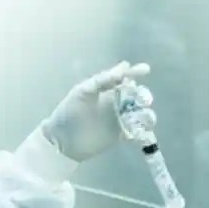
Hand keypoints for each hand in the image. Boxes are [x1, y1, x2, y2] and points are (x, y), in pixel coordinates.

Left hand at [41, 62, 155, 162]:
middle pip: (138, 96)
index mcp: (107, 90)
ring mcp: (120, 119)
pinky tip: (139, 132)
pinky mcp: (121, 135)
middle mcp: (116, 103)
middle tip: (141, 99)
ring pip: (142, 114)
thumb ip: (103, 80)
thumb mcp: (83, 92)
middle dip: (143, 95)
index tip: (145, 70)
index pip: (125, 78)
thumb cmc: (69, 113)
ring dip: (146, 115)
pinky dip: (142, 131)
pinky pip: (137, 131)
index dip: (135, 72)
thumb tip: (124, 66)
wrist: (62, 141)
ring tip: (142, 119)